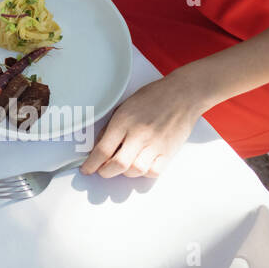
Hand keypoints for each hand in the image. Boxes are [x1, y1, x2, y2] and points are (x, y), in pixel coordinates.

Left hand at [81, 75, 204, 178]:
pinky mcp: (169, 151)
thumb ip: (111, 127)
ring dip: (125, 173)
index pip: (103, 150)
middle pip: (117, 164)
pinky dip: (144, 173)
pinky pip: (153, 171)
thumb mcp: (124, 106)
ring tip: (122, 166)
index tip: (87, 169)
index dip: (91, 164)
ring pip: (135, 170)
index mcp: (124, 121)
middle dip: (105, 172)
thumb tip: (99, 146)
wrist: (182, 94)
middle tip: (102, 171)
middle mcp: (139, 134)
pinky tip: (141, 165)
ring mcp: (155, 144)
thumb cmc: (152, 97)